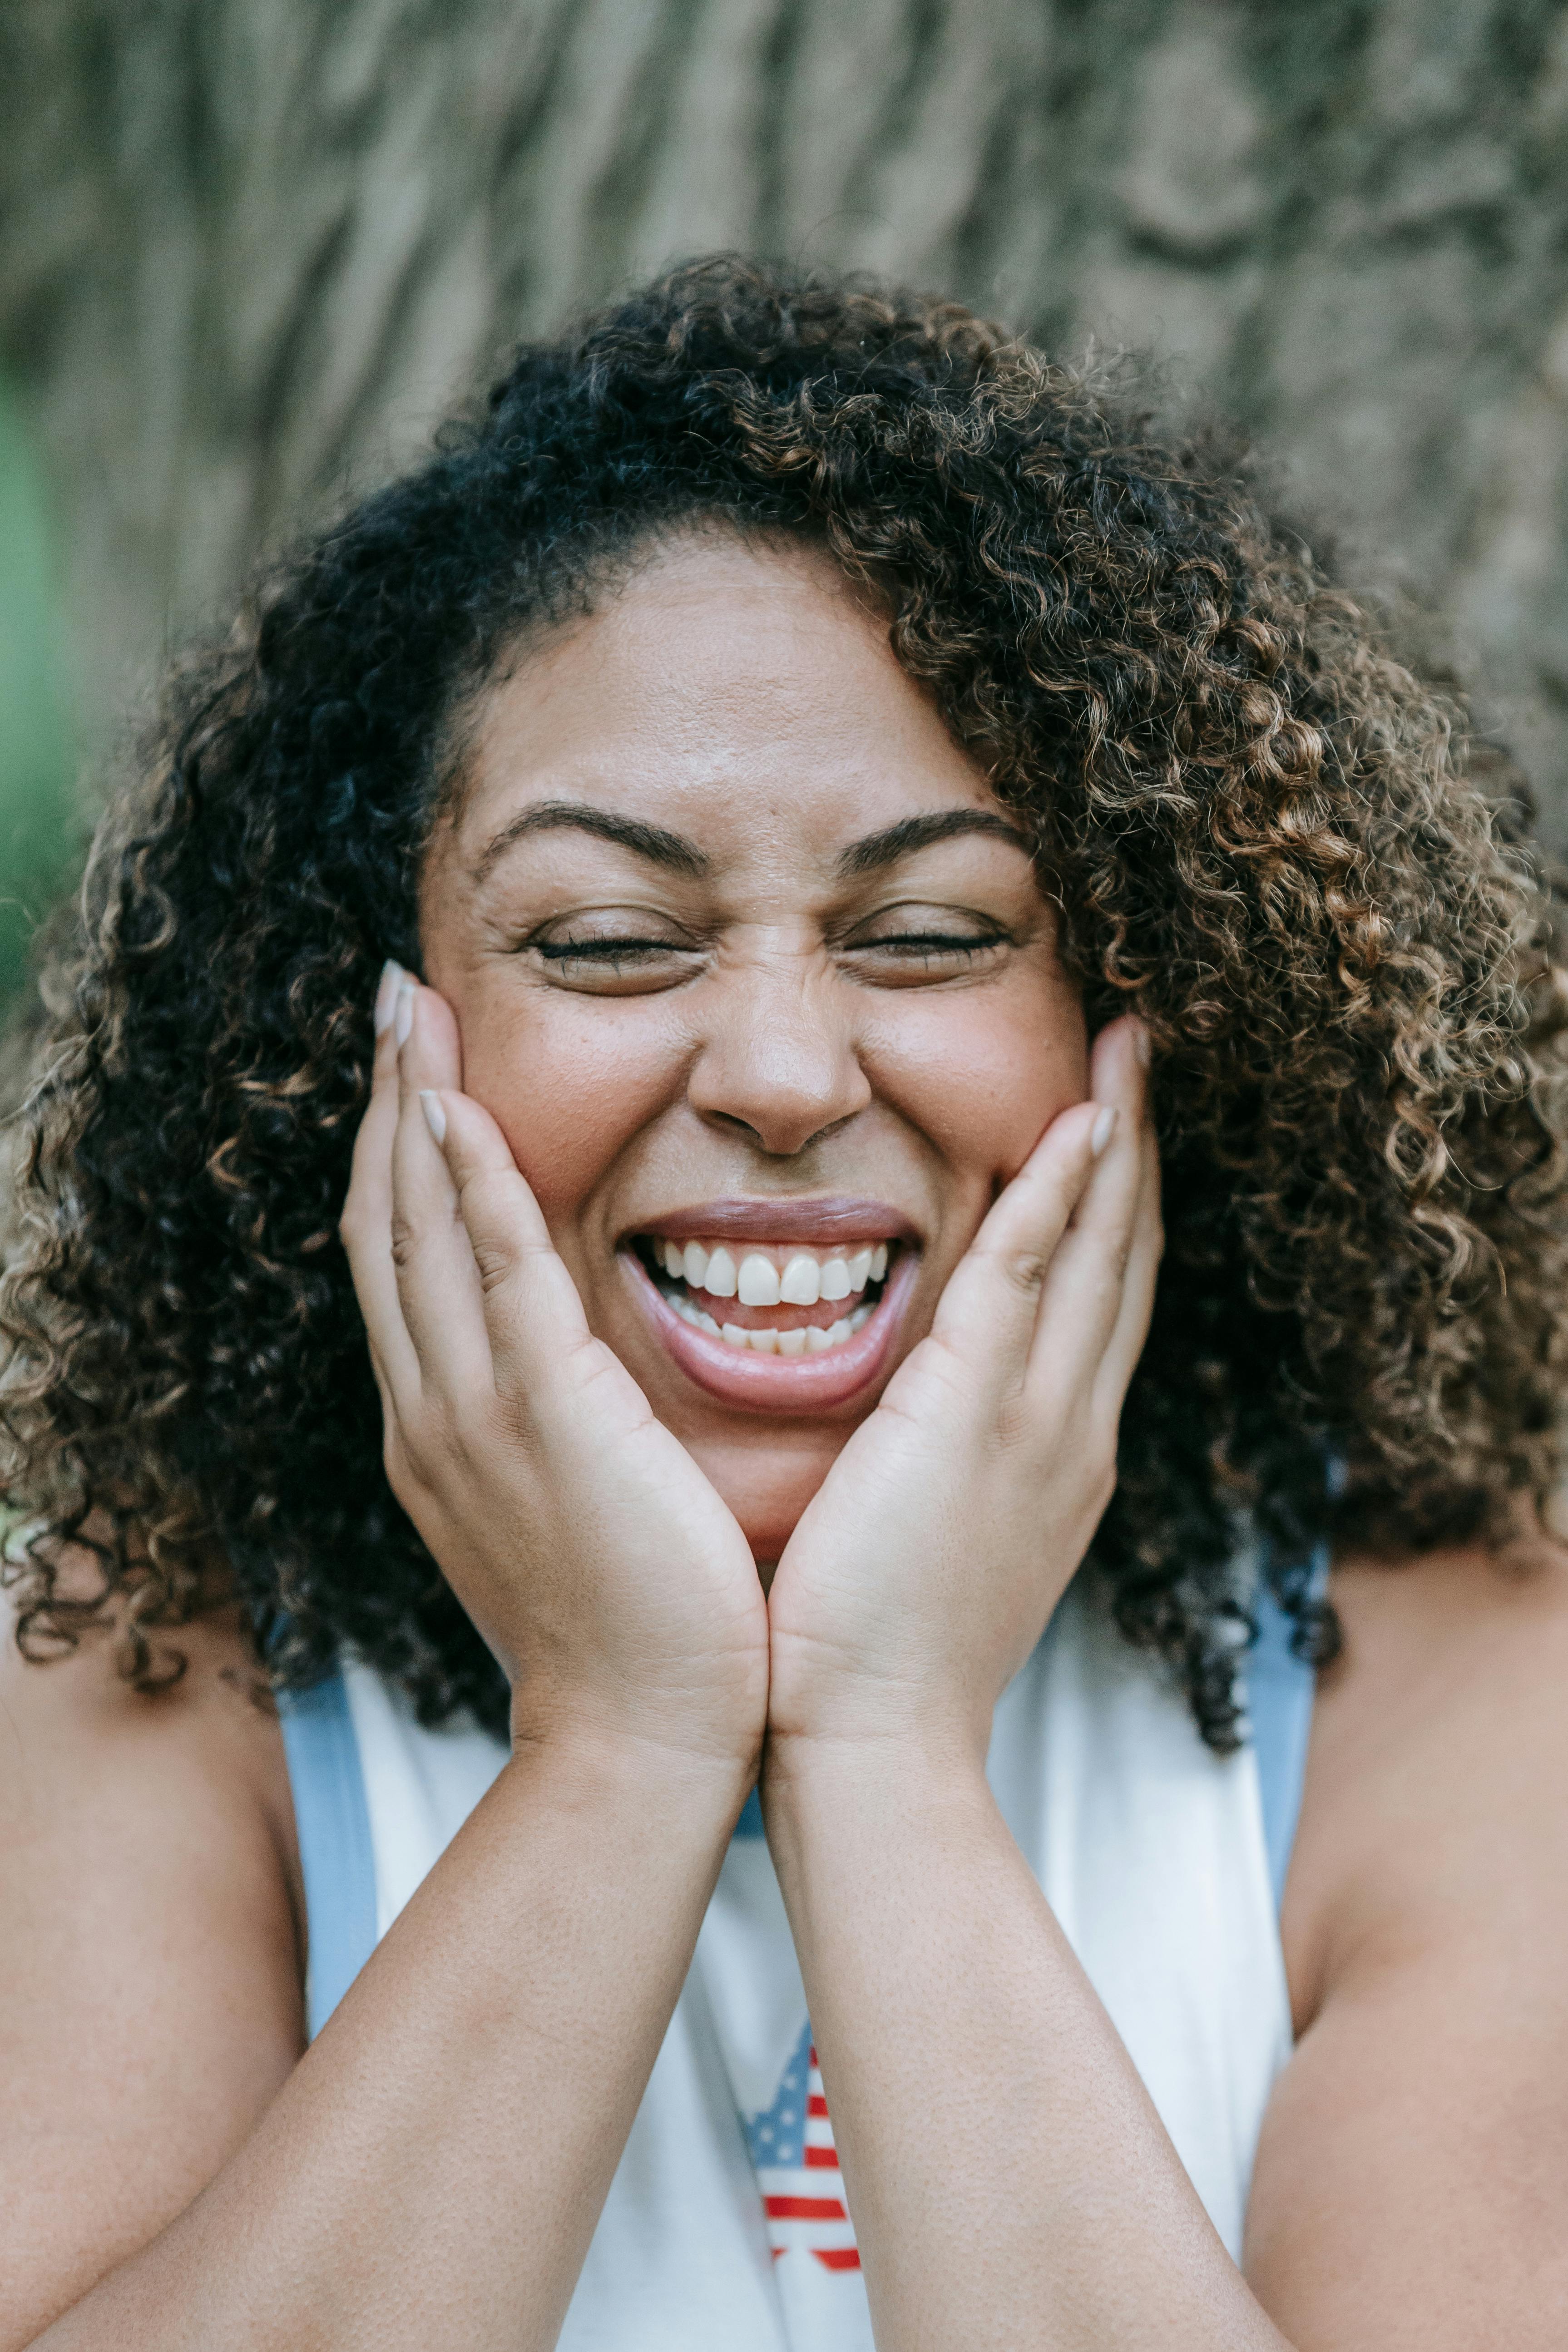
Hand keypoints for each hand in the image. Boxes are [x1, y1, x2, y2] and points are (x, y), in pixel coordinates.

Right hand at [340, 969, 768, 1774]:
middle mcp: (436, 1412)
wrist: (644, 1738)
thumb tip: (577, 1372)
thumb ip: (558, 1429)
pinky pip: (493, 1275)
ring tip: (411, 1015)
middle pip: (386, 1226)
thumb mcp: (571, 1509)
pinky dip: (467, 1185)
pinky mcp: (543, 1417)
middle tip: (391, 1005)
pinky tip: (458, 1110)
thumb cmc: (635, 1628)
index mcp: (445, 1432)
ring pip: (418, 1230)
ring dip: (411, 1112)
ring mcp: (474, 1415)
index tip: (408, 1073)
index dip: (395, 1160)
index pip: (403, 1266)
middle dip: (383, 1108)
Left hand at [764, 1017, 1159, 1768]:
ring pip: (1098, 1249)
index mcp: (1053, 1458)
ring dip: (1115, 1138)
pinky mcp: (974, 1418)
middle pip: (1123, 1259)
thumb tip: (918, 1429)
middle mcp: (1068, 1429)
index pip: (1097, 1306)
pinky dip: (1060, 1194)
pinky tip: (1075, 1122)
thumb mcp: (934, 1543)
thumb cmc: (875, 1659)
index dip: (1113, 1209)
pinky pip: (1030, 1277)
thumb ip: (944, 1471)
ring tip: (1125, 1043)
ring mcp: (1037, 1423)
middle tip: (1141, 1047)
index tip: (1110, 1124)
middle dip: (1137, 1149)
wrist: (874, 1752)